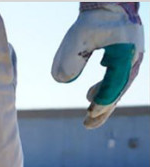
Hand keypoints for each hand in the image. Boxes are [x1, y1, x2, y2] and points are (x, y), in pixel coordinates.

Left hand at [52, 2, 143, 128]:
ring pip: (120, 86)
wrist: (110, 3)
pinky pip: (119, 79)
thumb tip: (62, 80)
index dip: (104, 97)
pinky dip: (106, 90)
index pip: (116, 80)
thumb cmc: (93, 19)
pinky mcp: (127, 58)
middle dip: (104, 108)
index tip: (90, 111)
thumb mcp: (76, 36)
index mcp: (125, 50)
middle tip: (88, 124)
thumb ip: (69, 57)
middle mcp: (133, 56)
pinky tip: (90, 95)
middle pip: (120, 88)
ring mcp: (133, 58)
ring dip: (105, 101)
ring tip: (88, 114)